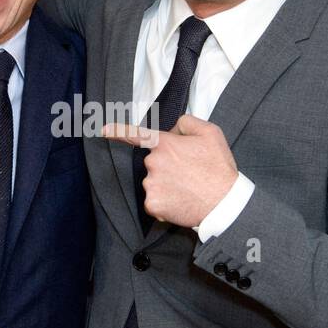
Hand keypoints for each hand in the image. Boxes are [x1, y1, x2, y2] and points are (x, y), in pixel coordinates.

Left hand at [102, 115, 237, 228]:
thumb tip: (172, 130)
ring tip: (188, 189)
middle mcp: (153, 163)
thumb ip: (186, 122)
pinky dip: (165, 203)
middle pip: (153, 162)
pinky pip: (154, 201)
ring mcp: (151, 185)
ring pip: (153, 182)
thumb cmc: (219, 168)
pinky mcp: (152, 205)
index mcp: (165, 143)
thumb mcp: (210, 132)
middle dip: (167, 166)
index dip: (118, 131)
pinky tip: (181, 202)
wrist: (224, 204)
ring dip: (167, 185)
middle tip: (190, 173)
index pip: (136, 135)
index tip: (103, 130)